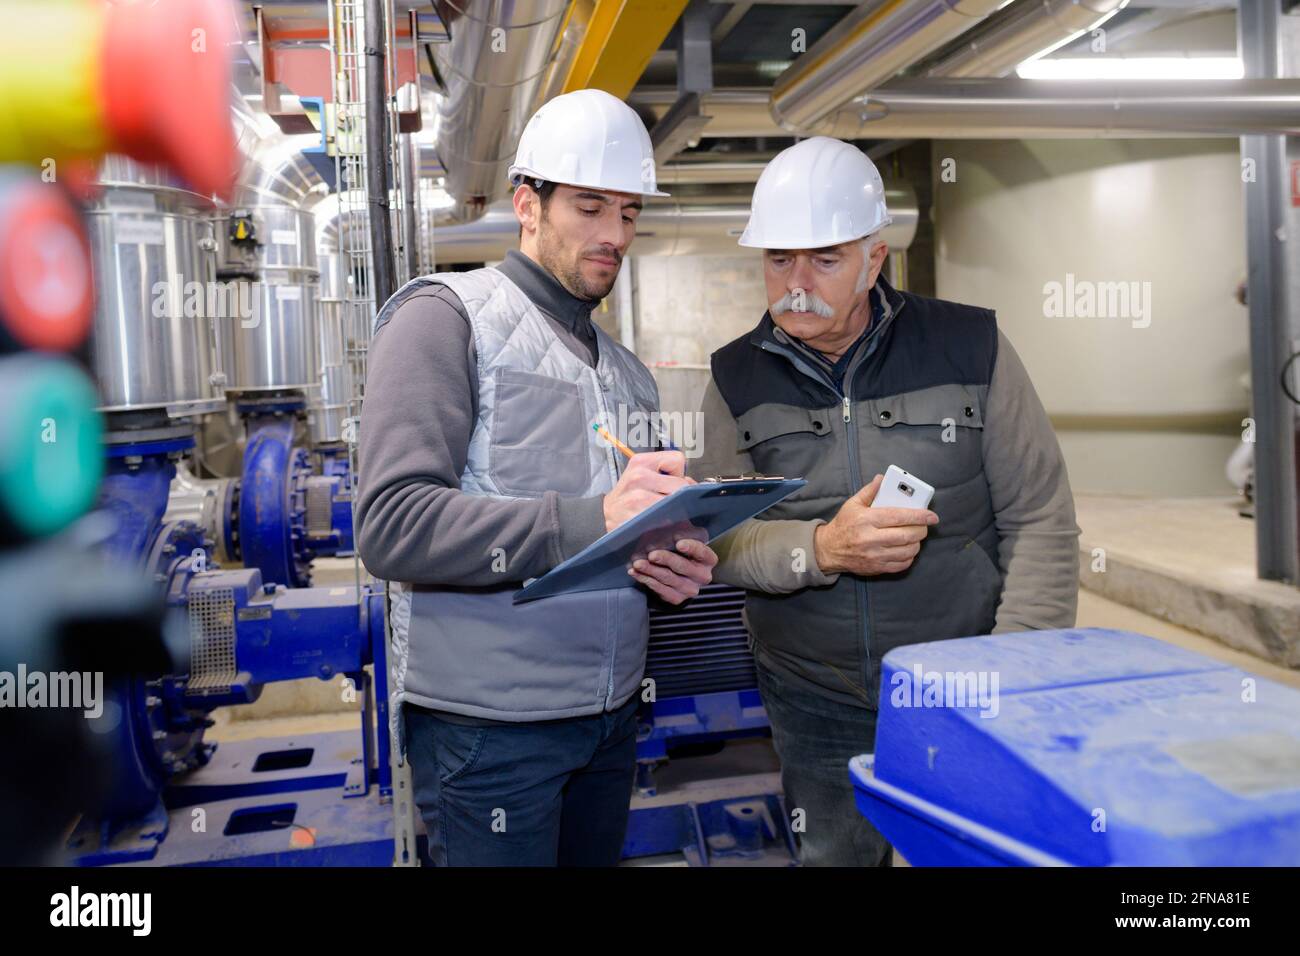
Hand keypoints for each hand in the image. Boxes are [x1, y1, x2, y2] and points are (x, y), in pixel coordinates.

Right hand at [602, 451, 691, 531]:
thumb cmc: (626, 496)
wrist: (603, 515)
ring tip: (665, 513)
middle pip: (681, 484)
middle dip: (681, 495)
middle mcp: (639, 477)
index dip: (679, 473)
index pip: (678, 459)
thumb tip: (694, 484)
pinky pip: (667, 520)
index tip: (670, 482)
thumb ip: (667, 475)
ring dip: (676, 510)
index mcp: (641, 462)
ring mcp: (638, 498)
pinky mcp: (638, 518)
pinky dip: (669, 523)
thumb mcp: (641, 475)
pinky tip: (660, 522)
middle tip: (671, 502)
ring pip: (676, 503)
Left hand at [628, 538, 716, 604]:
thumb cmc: (680, 553)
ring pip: (668, 579)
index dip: (692, 548)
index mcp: (707, 559)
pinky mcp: (676, 598)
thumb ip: (676, 530)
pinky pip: (659, 590)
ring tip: (637, 563)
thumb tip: (663, 521)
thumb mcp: (682, 540)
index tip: (678, 543)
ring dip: (650, 570)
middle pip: (683, 567)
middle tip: (652, 554)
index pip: (703, 553)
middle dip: (666, 559)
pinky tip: (635, 572)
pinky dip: (645, 579)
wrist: (678, 577)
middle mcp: (702, 576)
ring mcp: (690, 589)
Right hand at [813, 473, 937, 575]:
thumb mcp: (852, 504)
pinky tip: (907, 549)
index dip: (919, 516)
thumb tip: (882, 479)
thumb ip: (869, 491)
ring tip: (915, 536)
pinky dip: (909, 557)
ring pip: (907, 551)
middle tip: (924, 526)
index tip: (931, 515)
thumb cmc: (843, 525)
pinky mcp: (876, 568)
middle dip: (921, 530)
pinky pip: (901, 564)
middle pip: (906, 535)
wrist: (829, 550)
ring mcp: (874, 556)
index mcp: (866, 520)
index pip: (898, 517)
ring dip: (917, 543)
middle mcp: (870, 539)